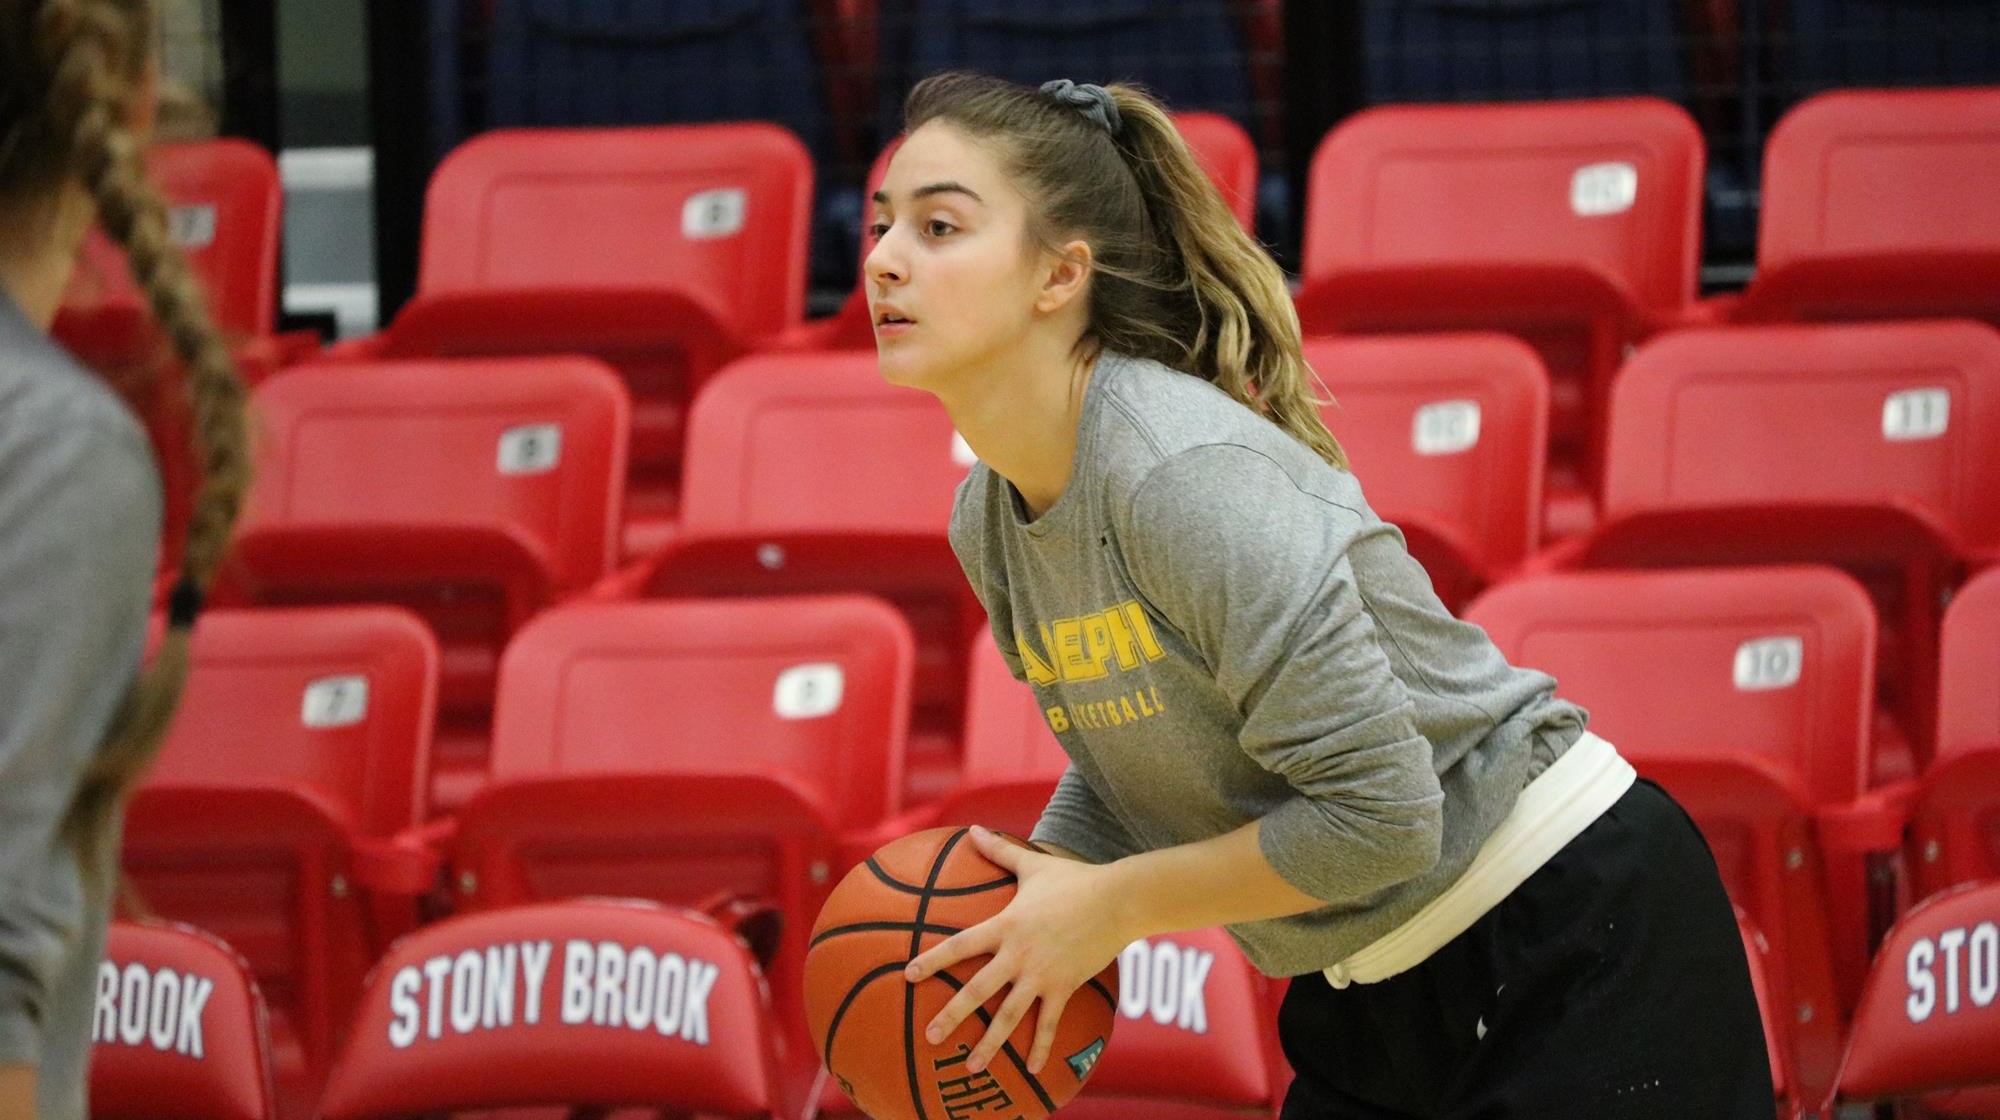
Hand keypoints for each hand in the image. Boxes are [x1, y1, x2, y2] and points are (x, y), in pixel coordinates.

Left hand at [903, 825, 1132, 1074]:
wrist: (1118, 900)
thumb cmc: (1074, 879)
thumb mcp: (1033, 865)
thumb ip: (999, 851)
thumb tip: (972, 829)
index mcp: (1005, 926)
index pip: (960, 945)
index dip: (933, 960)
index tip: (908, 974)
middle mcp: (1018, 955)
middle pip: (977, 990)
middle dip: (952, 1015)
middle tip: (930, 1036)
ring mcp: (1041, 975)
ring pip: (1009, 1016)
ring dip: (989, 1045)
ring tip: (970, 1067)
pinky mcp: (1064, 987)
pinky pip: (1050, 1023)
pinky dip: (1041, 1048)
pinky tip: (1033, 1071)